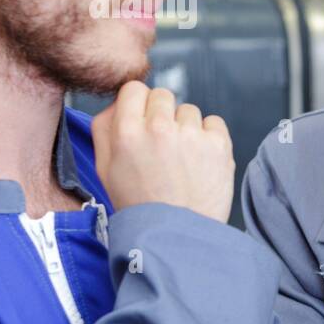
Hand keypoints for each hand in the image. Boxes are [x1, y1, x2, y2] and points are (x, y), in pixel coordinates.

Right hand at [92, 82, 235, 223]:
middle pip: (163, 95)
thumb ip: (105, 129)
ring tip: (181, 160)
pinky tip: (199, 161)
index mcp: (126, 132)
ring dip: (186, 128)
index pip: (134, 89)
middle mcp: (159, 128)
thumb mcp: (105, 169)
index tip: (142, 119)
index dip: (138, 103)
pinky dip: (209, 137)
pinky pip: (214, 123)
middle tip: (162, 144)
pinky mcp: (218, 144)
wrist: (177, 235)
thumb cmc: (140, 205)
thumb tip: (118, 102)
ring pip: (189, 110)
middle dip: (162, 114)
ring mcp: (191, 135)